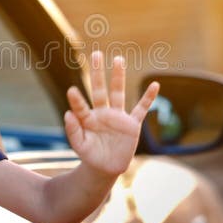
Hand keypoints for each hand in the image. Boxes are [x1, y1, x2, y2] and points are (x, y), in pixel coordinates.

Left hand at [64, 51, 159, 175]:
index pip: (81, 106)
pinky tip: (154, 85)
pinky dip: (148, 98)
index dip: (77, 100)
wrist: (106, 168)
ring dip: (118, 77)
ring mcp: (118, 117)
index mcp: (88, 119)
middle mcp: (102, 113)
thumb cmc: (90, 155)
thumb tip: (67, 113)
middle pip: (100, 90)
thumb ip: (73, 131)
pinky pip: (141, 109)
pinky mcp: (132, 125)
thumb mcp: (79, 145)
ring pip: (118, 93)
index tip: (71, 91)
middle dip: (98, 73)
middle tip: (96, 54)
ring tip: (118, 59)